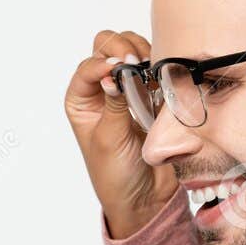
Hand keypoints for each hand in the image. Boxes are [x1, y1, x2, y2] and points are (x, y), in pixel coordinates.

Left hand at [64, 29, 177, 238]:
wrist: (144, 197)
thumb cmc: (116, 174)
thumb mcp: (109, 138)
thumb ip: (113, 103)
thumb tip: (116, 71)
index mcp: (82, 100)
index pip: (89, 66)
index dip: (104, 63)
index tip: (122, 70)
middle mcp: (102, 91)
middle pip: (108, 47)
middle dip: (123, 49)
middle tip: (138, 65)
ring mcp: (129, 90)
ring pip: (133, 51)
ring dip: (144, 55)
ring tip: (152, 76)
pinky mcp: (153, 96)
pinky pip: (156, 69)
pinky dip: (161, 68)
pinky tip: (164, 82)